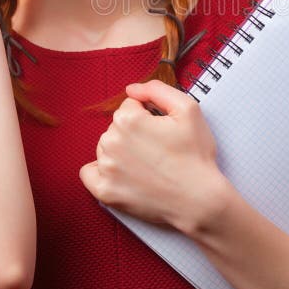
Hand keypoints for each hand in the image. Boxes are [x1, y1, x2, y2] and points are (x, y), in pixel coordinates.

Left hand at [79, 80, 227, 233]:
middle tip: (159, 148)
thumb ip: (157, 89)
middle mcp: (111, 142)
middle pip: (117, 126)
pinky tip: (122, 173)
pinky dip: (101, 171)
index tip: (163, 130)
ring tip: (147, 163)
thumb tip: (131, 89)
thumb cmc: (195, 154)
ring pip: (106, 147)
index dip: (149, 115)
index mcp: (128, 119)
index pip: (131, 106)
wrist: (199, 199)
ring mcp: (106, 169)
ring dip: (121, 150)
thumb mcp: (188, 109)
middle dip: (135, 132)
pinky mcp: (105, 192)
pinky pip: (89, 172)